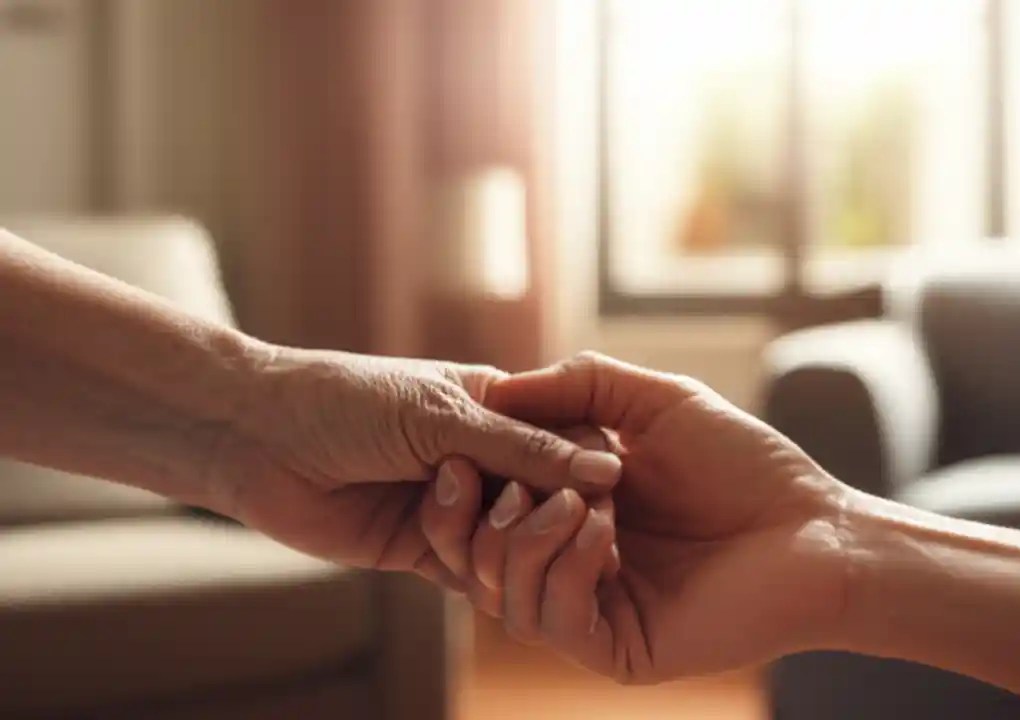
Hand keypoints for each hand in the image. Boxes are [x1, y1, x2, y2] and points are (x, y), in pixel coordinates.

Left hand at [206, 347, 621, 582]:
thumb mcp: (444, 417)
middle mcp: (485, 459)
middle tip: (501, 505)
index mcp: (498, 408)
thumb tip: (607, 472)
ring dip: (484, 536)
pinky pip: (469, 572)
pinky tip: (437, 543)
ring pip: (511, 544)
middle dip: (534, 513)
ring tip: (434, 507)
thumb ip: (525, 450)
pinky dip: (463, 566)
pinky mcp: (422, 549)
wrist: (256, 436)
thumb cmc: (349, 401)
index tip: (597, 494)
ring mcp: (455, 506)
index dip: (587, 473)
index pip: (571, 445)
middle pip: (547, 503)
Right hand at [473, 352, 860, 682]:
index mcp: (570, 511)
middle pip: (477, 562)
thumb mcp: (655, 401)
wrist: (814, 526)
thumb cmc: (744, 462)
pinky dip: (564, 568)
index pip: (482, 514)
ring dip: (525, 538)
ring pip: (506, 597)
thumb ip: (578, 385)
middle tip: (498, 480)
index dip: (459, 488)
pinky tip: (604, 529)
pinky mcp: (619, 647)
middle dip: (476, 519)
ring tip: (579, 498)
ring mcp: (595, 610)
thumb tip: (493, 392)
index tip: (459, 452)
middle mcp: (572, 565)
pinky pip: (554, 620)